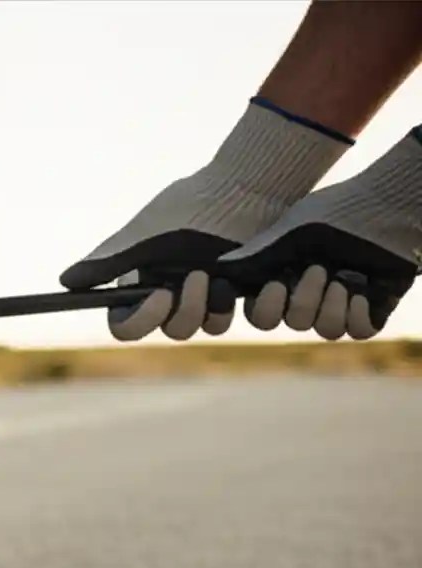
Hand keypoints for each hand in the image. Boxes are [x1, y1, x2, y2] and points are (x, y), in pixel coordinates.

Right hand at [59, 102, 350, 341]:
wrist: (245, 187)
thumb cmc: (188, 207)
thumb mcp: (142, 236)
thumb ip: (106, 262)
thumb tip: (64, 282)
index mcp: (143, 284)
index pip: (127, 325)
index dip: (140, 319)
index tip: (159, 295)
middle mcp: (175, 295)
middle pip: (173, 331)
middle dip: (186, 310)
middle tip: (199, 276)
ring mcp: (213, 295)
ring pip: (210, 328)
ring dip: (216, 307)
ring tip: (224, 273)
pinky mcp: (249, 291)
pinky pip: (254, 319)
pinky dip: (257, 303)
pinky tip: (262, 280)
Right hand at [216, 131, 421, 339]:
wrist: (383, 206)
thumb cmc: (332, 214)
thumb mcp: (285, 235)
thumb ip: (253, 259)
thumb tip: (215, 274)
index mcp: (281, 279)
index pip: (258, 315)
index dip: (262, 308)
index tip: (274, 283)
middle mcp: (307, 295)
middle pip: (288, 325)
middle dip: (301, 301)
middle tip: (316, 269)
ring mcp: (339, 303)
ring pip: (324, 330)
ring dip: (331, 305)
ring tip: (342, 277)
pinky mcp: (372, 307)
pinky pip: (358, 331)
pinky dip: (358, 312)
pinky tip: (361, 287)